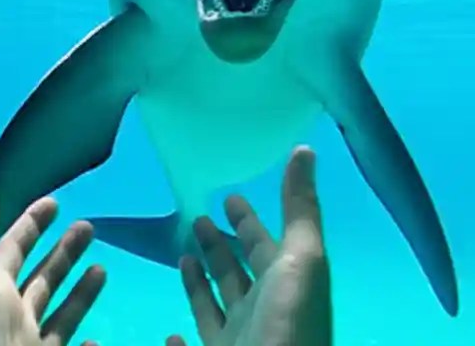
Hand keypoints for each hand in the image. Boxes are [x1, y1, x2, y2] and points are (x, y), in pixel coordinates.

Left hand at [0, 179, 106, 345]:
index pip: (12, 247)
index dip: (31, 223)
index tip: (55, 201)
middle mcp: (8, 316)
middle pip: (40, 277)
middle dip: (63, 252)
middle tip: (90, 226)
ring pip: (60, 314)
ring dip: (80, 291)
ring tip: (103, 266)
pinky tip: (100, 338)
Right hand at [166, 146, 331, 345]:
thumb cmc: (289, 325)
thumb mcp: (302, 259)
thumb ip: (299, 207)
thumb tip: (306, 148)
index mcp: (286, 282)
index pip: (265, 243)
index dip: (249, 219)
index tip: (229, 195)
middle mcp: (264, 310)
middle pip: (238, 272)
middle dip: (219, 244)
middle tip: (197, 217)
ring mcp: (240, 341)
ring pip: (215, 305)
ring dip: (199, 282)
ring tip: (181, 257)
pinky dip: (182, 341)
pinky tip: (169, 335)